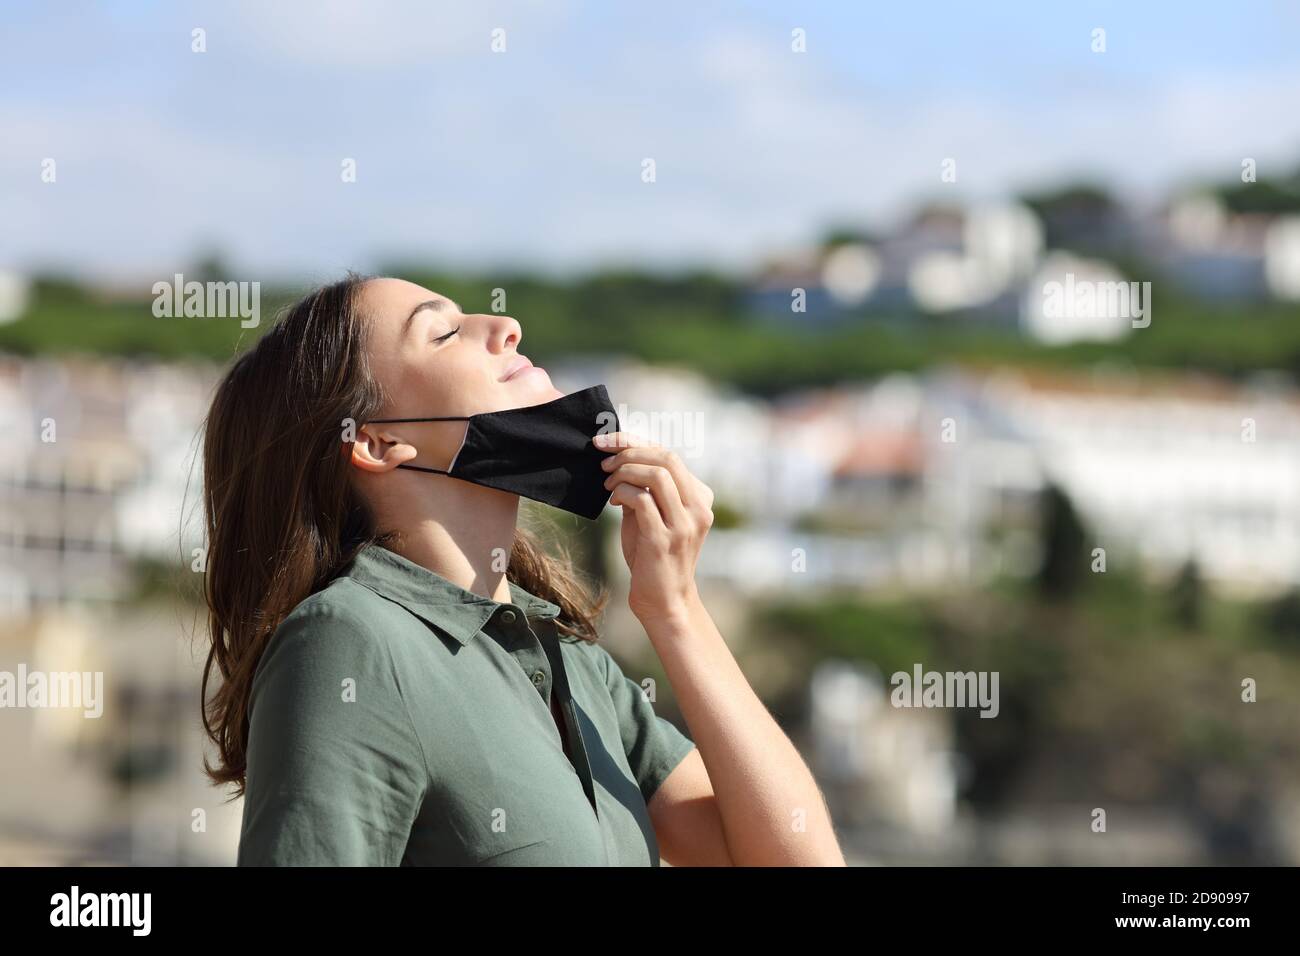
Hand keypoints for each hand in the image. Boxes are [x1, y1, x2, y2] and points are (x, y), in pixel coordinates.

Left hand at [595, 431, 713, 626]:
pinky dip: (622, 492)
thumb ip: (645, 488)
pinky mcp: (664, 539)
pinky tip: (613, 501)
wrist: (663, 600)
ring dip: (625, 472)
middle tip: (604, 462)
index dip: (635, 441)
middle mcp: (698, 508)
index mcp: (700, 498)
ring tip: (608, 483)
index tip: (606, 442)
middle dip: (629, 451)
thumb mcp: (653, 516)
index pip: (670, 454)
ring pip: (657, 475)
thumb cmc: (653, 556)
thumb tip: (620, 456)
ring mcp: (684, 524)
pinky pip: (641, 500)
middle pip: (667, 457)